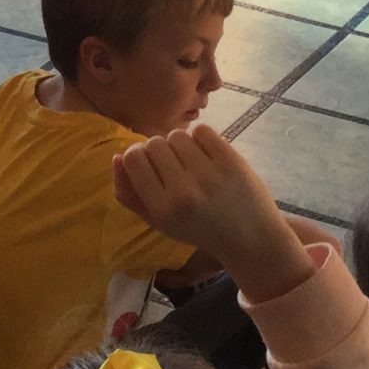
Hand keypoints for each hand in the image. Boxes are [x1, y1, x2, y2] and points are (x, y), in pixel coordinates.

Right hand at [111, 125, 313, 305]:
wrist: (251, 239)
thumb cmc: (199, 230)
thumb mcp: (159, 222)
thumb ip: (130, 194)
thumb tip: (116, 157)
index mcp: (162, 209)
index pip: (132, 158)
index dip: (137, 155)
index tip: (149, 165)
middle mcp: (183, 191)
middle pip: (153, 143)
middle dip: (159, 151)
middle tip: (174, 167)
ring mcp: (209, 174)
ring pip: (177, 134)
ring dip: (180, 144)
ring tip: (192, 162)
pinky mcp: (231, 160)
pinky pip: (201, 130)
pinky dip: (201, 138)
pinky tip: (207, 155)